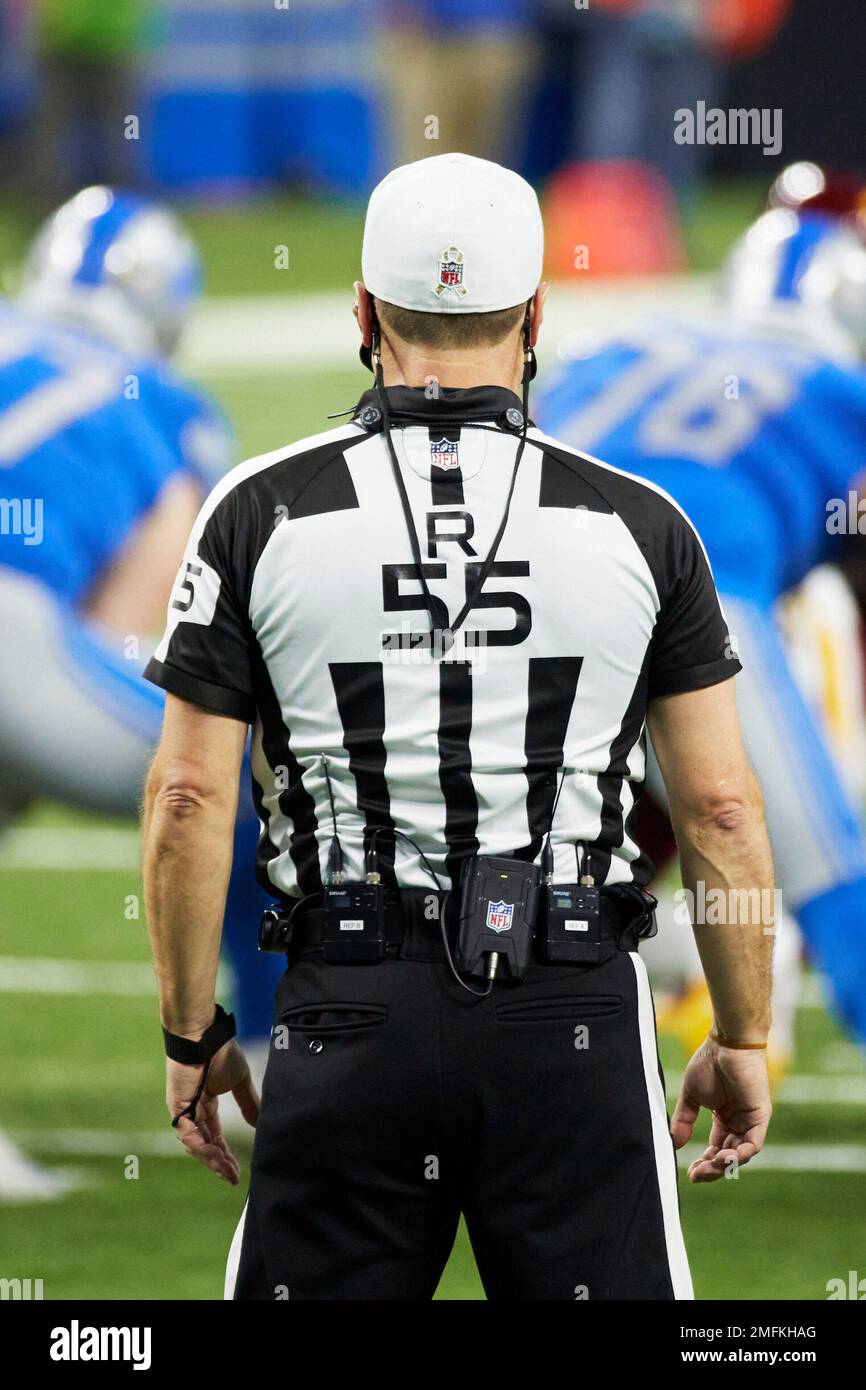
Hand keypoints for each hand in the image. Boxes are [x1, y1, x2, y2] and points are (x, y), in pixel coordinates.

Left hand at [166, 1039, 259, 1184]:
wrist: (205, 1036)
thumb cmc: (221, 1052)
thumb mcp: (240, 1081)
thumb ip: (248, 1102)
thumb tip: (258, 1123)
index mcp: (207, 1104)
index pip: (215, 1136)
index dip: (225, 1154)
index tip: (238, 1171)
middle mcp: (193, 1111)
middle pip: (206, 1145)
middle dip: (220, 1163)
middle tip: (233, 1178)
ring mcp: (183, 1110)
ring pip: (196, 1144)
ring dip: (212, 1159)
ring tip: (227, 1171)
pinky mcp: (177, 1107)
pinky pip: (188, 1134)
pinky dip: (201, 1146)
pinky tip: (215, 1156)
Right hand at [671, 1036, 771, 1182]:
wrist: (726, 1042)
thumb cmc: (709, 1062)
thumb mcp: (691, 1096)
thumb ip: (683, 1120)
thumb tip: (674, 1144)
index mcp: (724, 1118)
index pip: (716, 1149)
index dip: (704, 1164)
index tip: (689, 1173)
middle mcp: (739, 1123)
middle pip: (728, 1156)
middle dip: (712, 1169)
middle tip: (695, 1175)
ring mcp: (750, 1121)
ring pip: (740, 1155)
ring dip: (724, 1165)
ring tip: (708, 1167)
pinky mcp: (760, 1116)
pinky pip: (753, 1144)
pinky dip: (740, 1155)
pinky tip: (724, 1158)